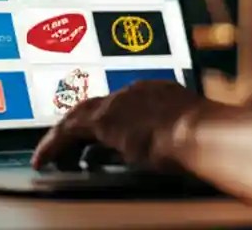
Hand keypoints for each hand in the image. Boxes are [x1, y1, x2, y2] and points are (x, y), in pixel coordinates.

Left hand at [32, 81, 214, 172]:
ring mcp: (119, 103)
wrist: (202, 132)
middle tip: (66, 141)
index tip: (101, 136)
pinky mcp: (103, 121)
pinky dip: (53, 146)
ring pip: (78, 117)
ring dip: (63, 136)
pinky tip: (43, 159)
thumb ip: (173, 138)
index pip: (124, 104)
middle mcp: (136, 92)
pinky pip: (67, 132)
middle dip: (80, 124)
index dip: (109, 119)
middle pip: (97, 106)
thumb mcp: (189, 135)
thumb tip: (167, 154)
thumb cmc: (208, 138)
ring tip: (49, 153)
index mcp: (158, 92)